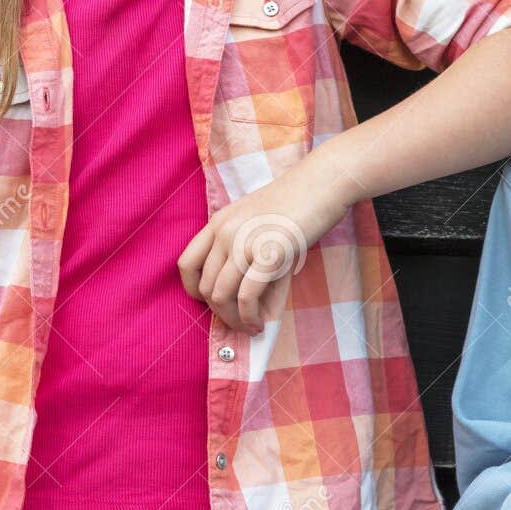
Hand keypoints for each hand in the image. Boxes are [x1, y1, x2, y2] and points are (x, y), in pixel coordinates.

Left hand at [177, 151, 357, 333]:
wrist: (324, 182)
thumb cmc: (298, 202)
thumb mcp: (259, 223)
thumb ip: (246, 254)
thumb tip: (245, 298)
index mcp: (219, 222)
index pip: (186, 264)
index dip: (194, 291)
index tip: (213, 303)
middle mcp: (225, 232)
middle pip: (205, 287)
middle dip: (221, 313)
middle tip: (240, 323)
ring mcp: (244, 242)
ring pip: (221, 296)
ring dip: (235, 320)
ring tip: (251, 327)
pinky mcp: (267, 254)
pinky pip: (246, 297)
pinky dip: (249, 317)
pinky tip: (259, 323)